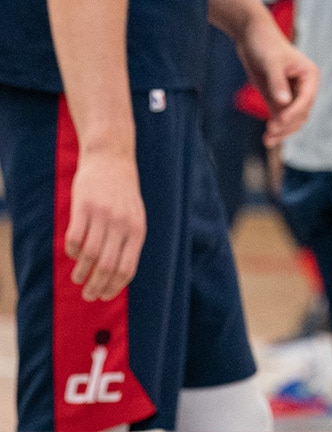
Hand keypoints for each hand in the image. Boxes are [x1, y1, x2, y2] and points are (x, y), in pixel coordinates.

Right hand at [66, 146, 145, 301]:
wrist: (111, 157)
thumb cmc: (123, 192)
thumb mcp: (135, 215)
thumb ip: (128, 241)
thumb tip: (117, 276)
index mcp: (138, 228)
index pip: (127, 268)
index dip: (114, 287)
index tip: (104, 296)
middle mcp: (122, 223)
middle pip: (107, 266)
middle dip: (96, 286)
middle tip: (88, 295)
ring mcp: (102, 214)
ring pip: (89, 255)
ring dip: (81, 273)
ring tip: (78, 278)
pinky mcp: (83, 206)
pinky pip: (74, 238)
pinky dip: (71, 252)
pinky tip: (72, 255)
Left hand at [231, 12, 318, 146]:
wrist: (251, 37)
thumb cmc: (265, 45)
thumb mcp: (271, 62)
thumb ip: (277, 82)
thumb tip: (284, 103)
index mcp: (309, 75)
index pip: (307, 99)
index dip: (294, 112)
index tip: (278, 122)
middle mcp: (304, 86)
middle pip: (301, 113)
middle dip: (287, 125)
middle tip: (269, 133)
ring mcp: (292, 94)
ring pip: (293, 119)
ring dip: (283, 130)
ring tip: (267, 140)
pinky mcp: (279, 98)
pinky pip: (281, 117)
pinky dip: (276, 128)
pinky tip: (268, 138)